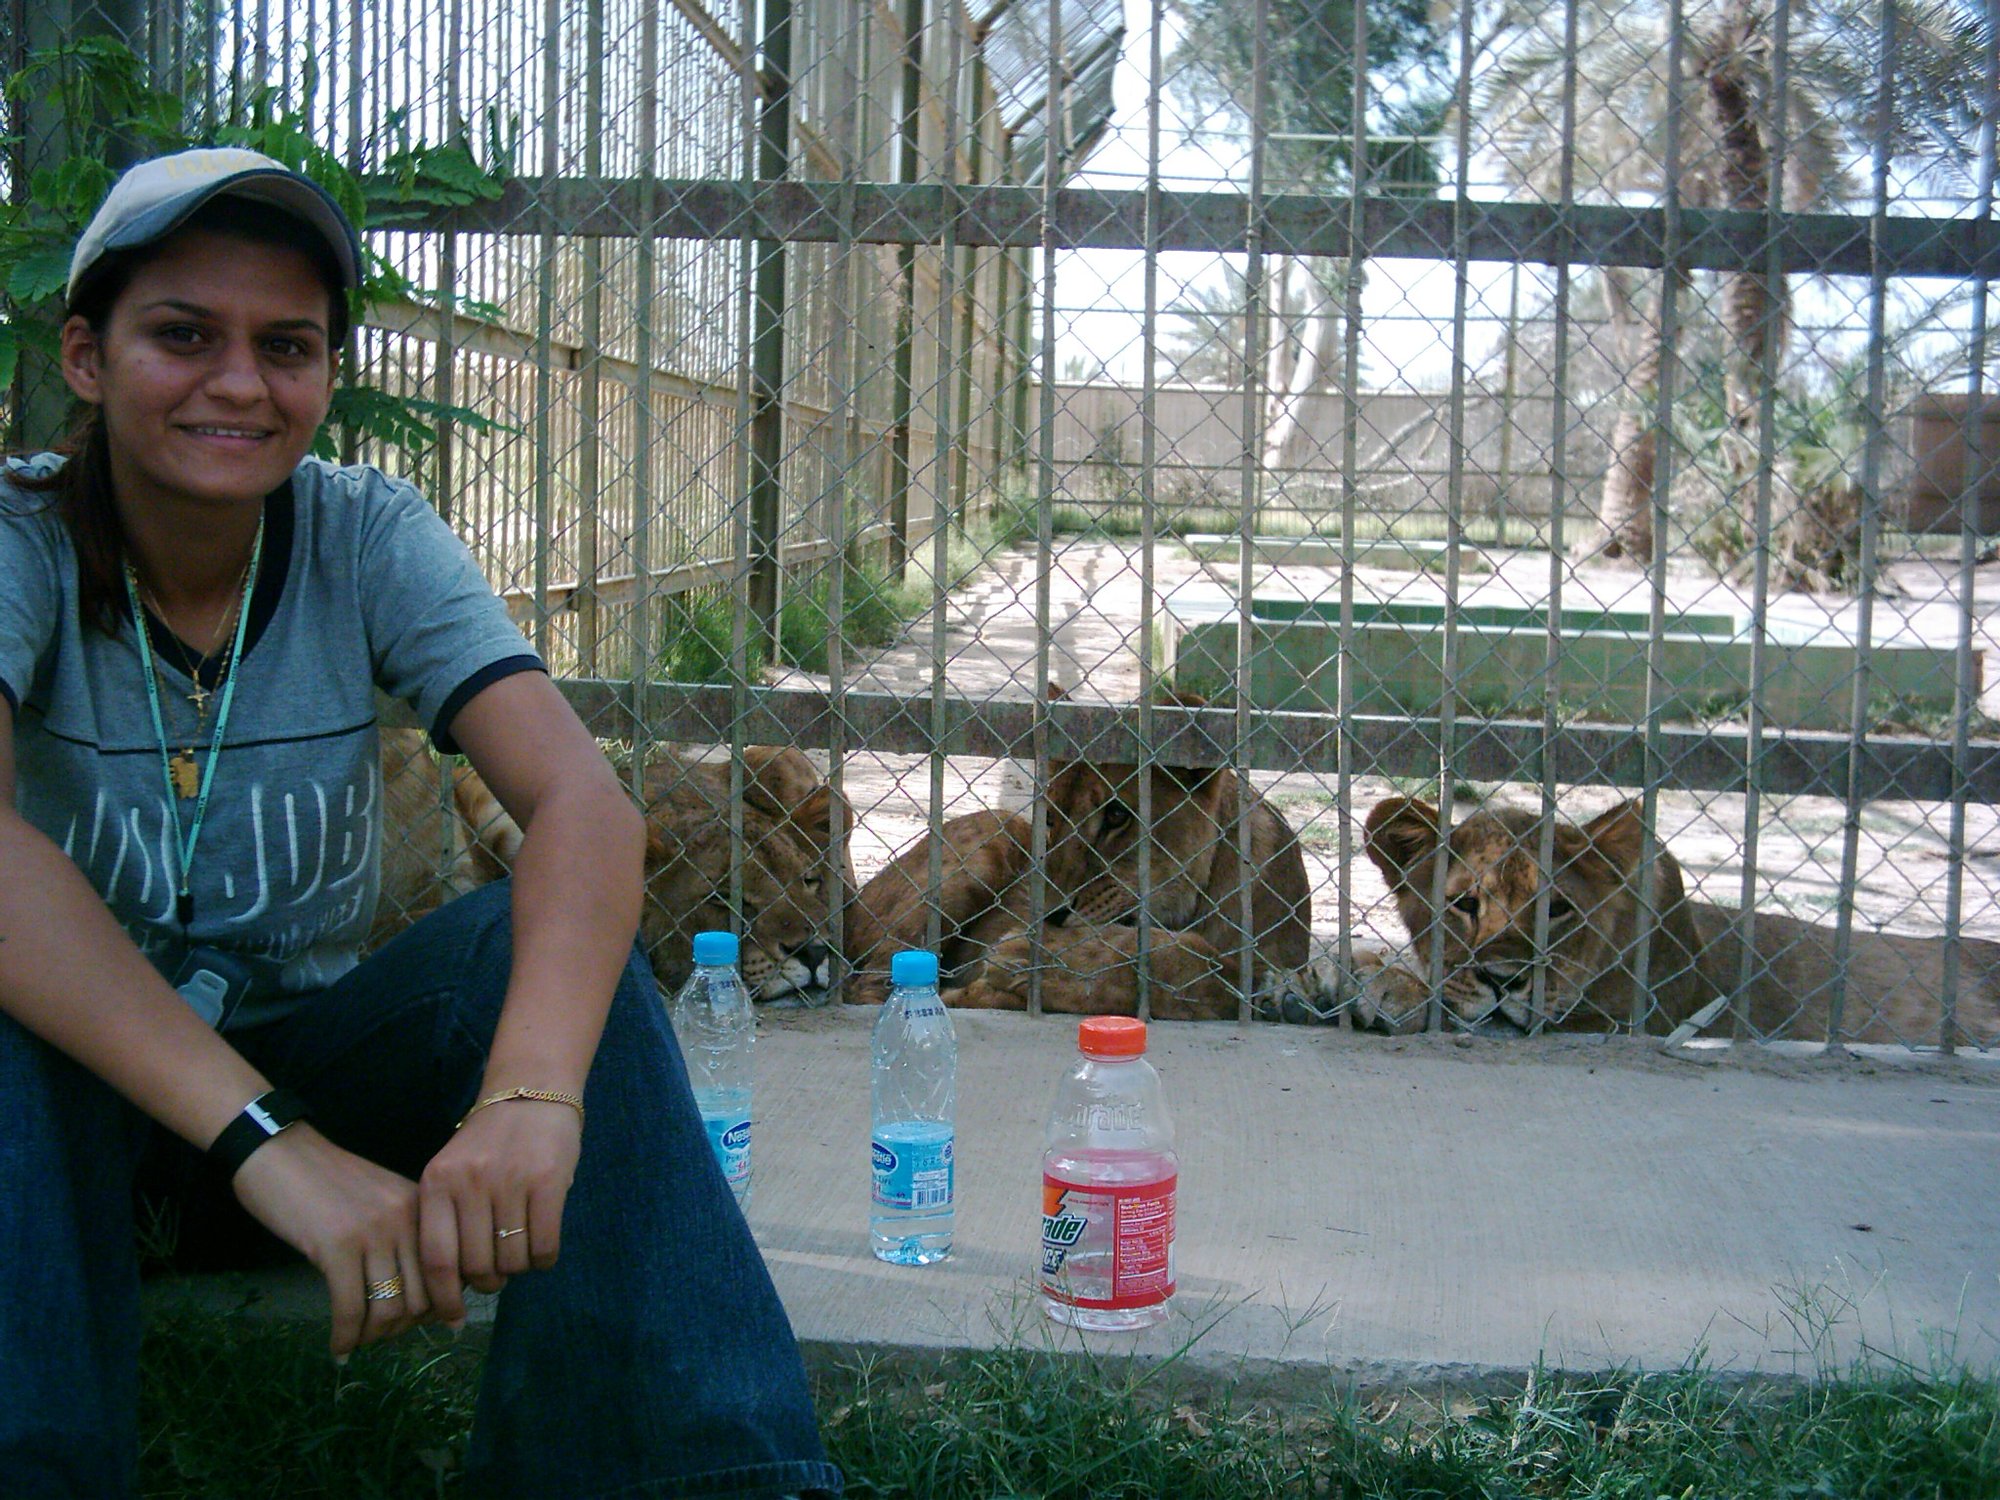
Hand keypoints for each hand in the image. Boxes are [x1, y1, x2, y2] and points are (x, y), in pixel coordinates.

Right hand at [230, 1124, 434, 1358]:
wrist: (278, 1151)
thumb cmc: (325, 1182)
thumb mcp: (378, 1203)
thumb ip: (403, 1238)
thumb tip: (427, 1296)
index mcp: (420, 1207)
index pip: (447, 1272)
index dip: (441, 1307)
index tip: (432, 1325)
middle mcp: (405, 1219)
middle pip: (422, 1297)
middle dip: (405, 1326)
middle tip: (383, 1334)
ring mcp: (373, 1233)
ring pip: (389, 1308)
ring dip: (374, 1336)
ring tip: (360, 1340)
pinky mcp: (336, 1247)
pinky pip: (350, 1309)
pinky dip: (346, 1337)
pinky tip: (338, 1348)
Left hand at [417, 1097, 581, 1325]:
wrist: (531, 1092)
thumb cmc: (489, 1143)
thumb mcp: (452, 1173)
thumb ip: (447, 1221)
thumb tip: (450, 1291)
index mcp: (437, 1183)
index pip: (436, 1258)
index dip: (443, 1298)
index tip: (452, 1318)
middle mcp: (470, 1182)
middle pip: (477, 1266)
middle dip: (488, 1282)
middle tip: (496, 1272)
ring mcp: (510, 1181)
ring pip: (512, 1261)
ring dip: (518, 1268)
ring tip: (520, 1249)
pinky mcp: (549, 1182)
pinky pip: (544, 1247)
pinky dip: (544, 1259)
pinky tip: (542, 1246)